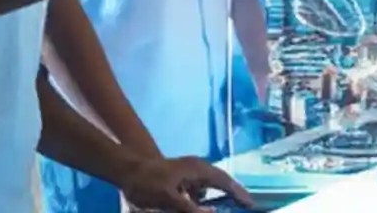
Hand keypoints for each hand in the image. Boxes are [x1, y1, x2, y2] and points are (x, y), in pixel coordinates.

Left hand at [118, 156, 252, 212]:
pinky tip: (201, 205)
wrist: (125, 171)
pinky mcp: (180, 178)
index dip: (239, 194)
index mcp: (199, 169)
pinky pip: (197, 190)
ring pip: (209, 186)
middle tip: (245, 206)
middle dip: (233, 194)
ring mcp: (189, 172)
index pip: (226, 182)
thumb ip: (191, 209)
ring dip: (218, 196)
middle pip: (221, 182)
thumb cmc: (147, 182)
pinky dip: (202, 198)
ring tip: (229, 204)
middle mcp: (198, 168)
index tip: (251, 205)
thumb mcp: (169, 199)